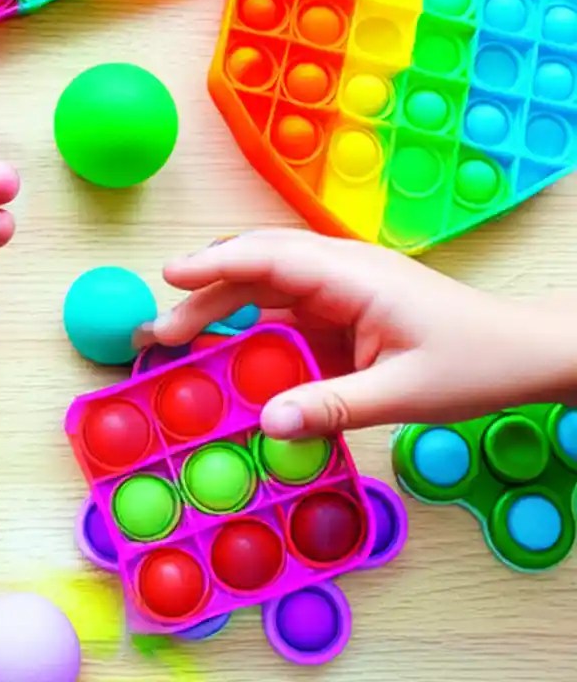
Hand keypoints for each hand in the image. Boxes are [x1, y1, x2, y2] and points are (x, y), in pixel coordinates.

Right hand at [136, 229, 576, 436]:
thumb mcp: (403, 394)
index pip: (272, 257)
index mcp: (354, 277)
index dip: (217, 265)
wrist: (524, 353)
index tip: (169, 278)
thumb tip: (265, 424)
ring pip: (261, 287)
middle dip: (200, 294)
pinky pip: (280, 313)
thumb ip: (331, 406)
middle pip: (254, 269)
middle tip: (155, 333)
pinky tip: (221, 355)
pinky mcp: (338, 311)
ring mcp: (337, 289)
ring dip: (216, 308)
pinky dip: (244, 329)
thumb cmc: (474, 363)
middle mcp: (338, 272)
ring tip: (171, 340)